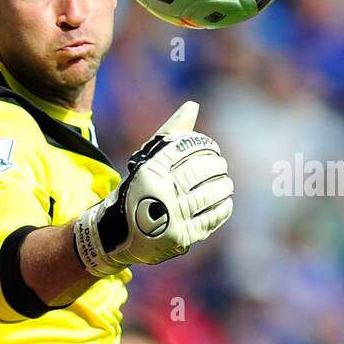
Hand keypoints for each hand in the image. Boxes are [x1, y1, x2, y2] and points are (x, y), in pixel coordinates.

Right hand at [73, 101, 233, 276]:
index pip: (187, 149)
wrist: (119, 233)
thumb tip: (193, 106)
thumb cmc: (139, 190)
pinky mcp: (181, 236)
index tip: (211, 150)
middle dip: (216, 167)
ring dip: (223, 186)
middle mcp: (159, 193)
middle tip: (221, 166)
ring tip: (225, 184)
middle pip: (202, 171)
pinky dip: (223, 207)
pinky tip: (223, 201)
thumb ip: (171, 135)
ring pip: (211, 194)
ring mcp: (171, 217)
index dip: (205, 147)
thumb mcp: (148, 160)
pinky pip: (212, 217)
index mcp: (150, 172)